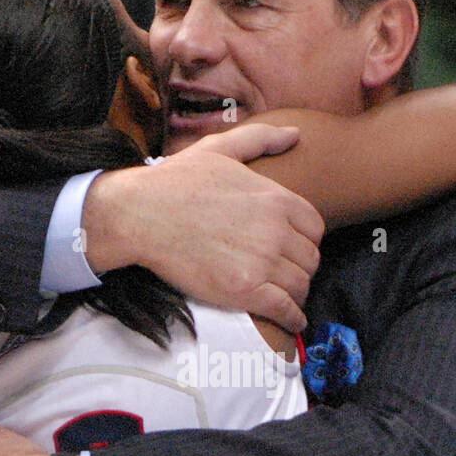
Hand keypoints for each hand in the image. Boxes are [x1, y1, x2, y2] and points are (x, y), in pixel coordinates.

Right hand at [82, 124, 323, 333]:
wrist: (139, 215)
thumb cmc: (174, 181)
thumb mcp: (219, 149)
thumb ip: (260, 139)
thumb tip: (295, 134)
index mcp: (275, 198)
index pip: (315, 228)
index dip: (305, 241)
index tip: (291, 250)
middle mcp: (275, 230)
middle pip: (310, 259)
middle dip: (300, 268)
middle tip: (284, 275)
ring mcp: (261, 261)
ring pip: (301, 285)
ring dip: (296, 293)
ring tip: (285, 297)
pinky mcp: (244, 290)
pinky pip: (285, 309)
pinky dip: (293, 318)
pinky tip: (291, 321)